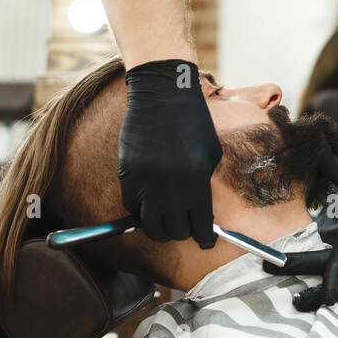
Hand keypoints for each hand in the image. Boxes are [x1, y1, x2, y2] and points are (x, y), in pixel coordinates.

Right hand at [117, 58, 221, 247]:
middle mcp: (171, 186)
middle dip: (183, 231)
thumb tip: (202, 213)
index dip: (205, 238)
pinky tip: (150, 199)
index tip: (206, 241)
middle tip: (186, 225)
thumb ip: (205, 184)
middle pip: (176, 231)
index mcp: (197, 180)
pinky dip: (142, 209)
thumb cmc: (192, 121)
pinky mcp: (127, 176)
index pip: (201, 225)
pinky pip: (133, 207)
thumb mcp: (210, 153)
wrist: (162, 95)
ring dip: (160, 227)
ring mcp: (146, 182)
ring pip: (151, 226)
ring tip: (167, 219)